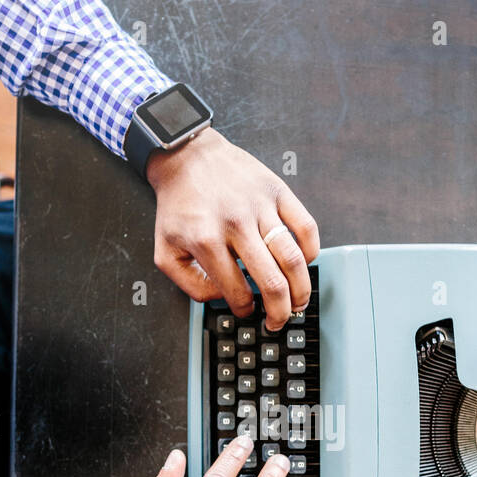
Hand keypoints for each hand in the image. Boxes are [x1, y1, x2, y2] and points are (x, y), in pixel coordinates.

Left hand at [146, 126, 319, 330]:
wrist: (186, 156)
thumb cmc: (178, 205)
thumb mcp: (166, 250)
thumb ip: (189, 284)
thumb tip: (223, 297)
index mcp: (207, 241)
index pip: (237, 291)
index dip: (245, 310)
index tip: (248, 311)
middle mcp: (236, 224)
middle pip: (272, 282)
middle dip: (280, 311)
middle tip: (279, 321)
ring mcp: (260, 207)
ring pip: (293, 258)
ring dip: (301, 288)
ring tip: (299, 302)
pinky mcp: (277, 191)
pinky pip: (306, 226)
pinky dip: (311, 250)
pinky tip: (304, 263)